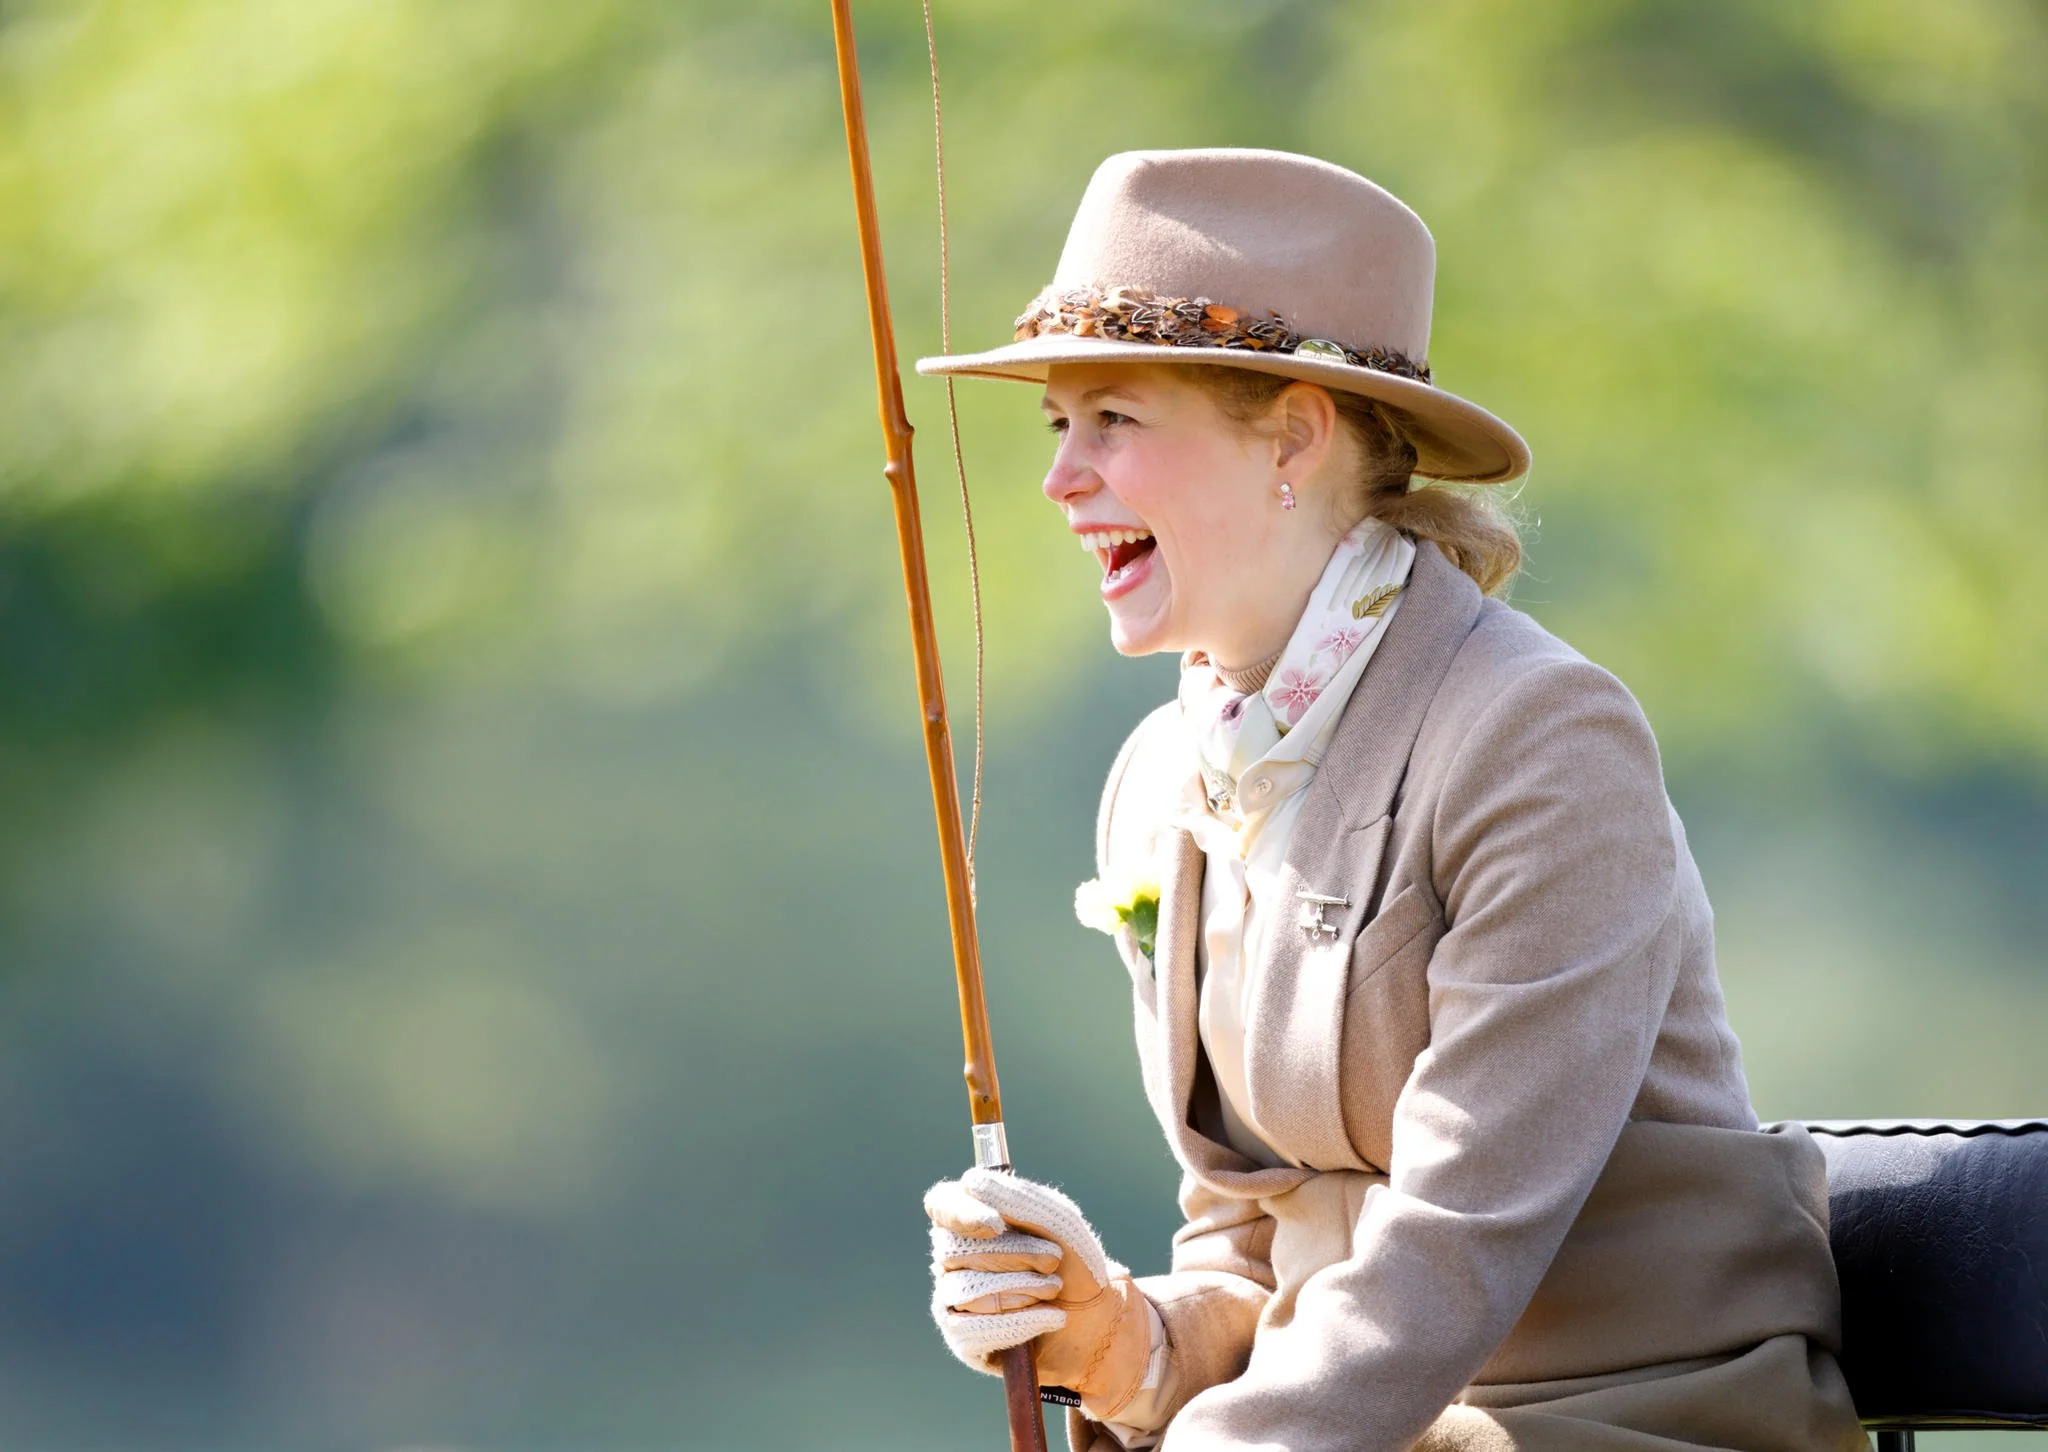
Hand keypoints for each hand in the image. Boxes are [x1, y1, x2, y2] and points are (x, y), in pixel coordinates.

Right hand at [924, 1166, 1153, 1416]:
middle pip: (953, 1250)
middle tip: (1053, 1261)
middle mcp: (954, 1257)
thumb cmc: (1075, 1262)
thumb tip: (970, 1182)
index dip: (960, 1214)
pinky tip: (1049, 1318)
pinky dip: (1018, 1323)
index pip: (942, 1204)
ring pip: (963, 1290)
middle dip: (1012, 1256)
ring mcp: (952, 1298)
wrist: (1096, 1320)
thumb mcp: (1060, 1223)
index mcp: (974, 1218)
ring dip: (1021, 1290)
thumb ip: (1019, 1200)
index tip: (995, 1225)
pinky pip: (970, 1330)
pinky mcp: (961, 1338)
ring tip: (1053, 1290)